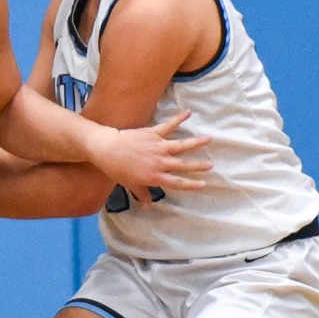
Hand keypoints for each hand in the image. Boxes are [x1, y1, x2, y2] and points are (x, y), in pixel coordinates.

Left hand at [90, 110, 211, 199]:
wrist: (107, 149)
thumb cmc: (117, 169)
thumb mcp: (129, 184)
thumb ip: (142, 193)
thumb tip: (148, 204)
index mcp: (155, 176)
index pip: (178, 182)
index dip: (192, 184)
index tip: (203, 184)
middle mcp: (161, 162)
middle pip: (184, 165)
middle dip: (198, 165)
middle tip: (211, 165)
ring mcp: (159, 146)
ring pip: (182, 145)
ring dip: (196, 142)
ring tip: (209, 139)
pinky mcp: (154, 133)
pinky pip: (169, 125)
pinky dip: (179, 118)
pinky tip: (188, 113)